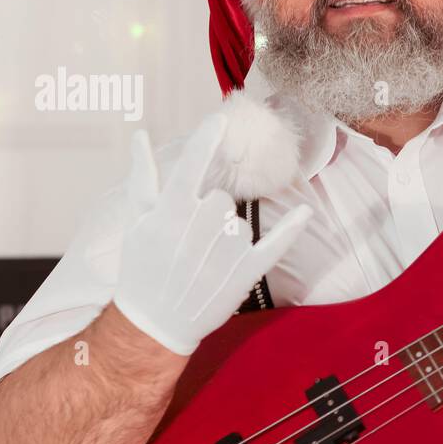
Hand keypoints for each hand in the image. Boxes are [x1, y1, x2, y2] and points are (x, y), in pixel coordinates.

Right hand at [112, 113, 311, 354]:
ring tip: (205, 260)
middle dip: (209, 213)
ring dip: (228, 235)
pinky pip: (276, 242)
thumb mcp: (136, 223)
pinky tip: (305, 213)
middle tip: (191, 240)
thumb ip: (143, 177)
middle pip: (221, 198)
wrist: (155, 322)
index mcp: (170, 213)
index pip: (192, 168)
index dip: (206, 142)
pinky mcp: (247, 271)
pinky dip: (292, 228)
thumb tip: (140, 134)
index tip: (219, 120)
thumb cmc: (142, 269)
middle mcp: (200, 228)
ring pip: (240, 222)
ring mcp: (226, 250)